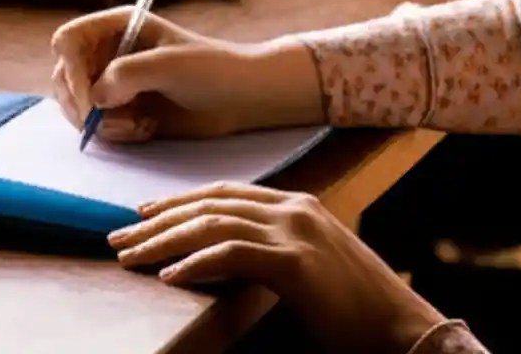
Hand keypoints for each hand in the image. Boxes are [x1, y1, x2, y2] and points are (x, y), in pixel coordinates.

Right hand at [50, 6, 325, 143]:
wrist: (242, 97)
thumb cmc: (213, 69)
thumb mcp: (172, 65)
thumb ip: (130, 73)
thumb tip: (94, 96)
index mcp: (117, 26)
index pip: (68, 41)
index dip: (70, 70)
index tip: (90, 99)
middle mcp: (109, 52)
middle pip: (64, 78)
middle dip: (81, 105)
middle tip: (105, 123)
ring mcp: (114, 82)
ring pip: (77, 107)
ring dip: (101, 123)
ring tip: (138, 125)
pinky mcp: (123, 110)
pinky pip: (99, 127)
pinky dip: (116, 134)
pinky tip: (145, 130)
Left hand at [108, 182, 444, 353]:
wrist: (401, 327)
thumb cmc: (357, 306)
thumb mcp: (313, 265)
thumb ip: (275, 250)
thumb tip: (227, 256)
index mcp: (300, 205)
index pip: (227, 192)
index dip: (181, 200)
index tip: (144, 213)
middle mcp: (295, 209)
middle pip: (211, 204)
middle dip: (159, 219)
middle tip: (119, 236)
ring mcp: (297, 232)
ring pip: (213, 225)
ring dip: (164, 241)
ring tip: (130, 256)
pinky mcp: (296, 263)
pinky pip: (232, 255)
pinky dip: (196, 264)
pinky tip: (169, 276)